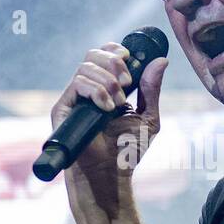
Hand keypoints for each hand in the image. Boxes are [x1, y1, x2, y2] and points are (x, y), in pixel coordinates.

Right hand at [48, 43, 168, 185]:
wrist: (110, 173)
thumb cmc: (127, 152)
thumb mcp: (147, 117)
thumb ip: (151, 89)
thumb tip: (161, 61)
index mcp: (105, 88)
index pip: (103, 55)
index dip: (114, 49)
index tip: (128, 56)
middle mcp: (87, 90)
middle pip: (92, 55)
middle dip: (114, 63)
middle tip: (127, 83)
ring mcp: (74, 99)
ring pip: (86, 68)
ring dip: (108, 82)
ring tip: (117, 105)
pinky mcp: (63, 108)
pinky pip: (77, 83)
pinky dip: (96, 91)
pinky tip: (106, 108)